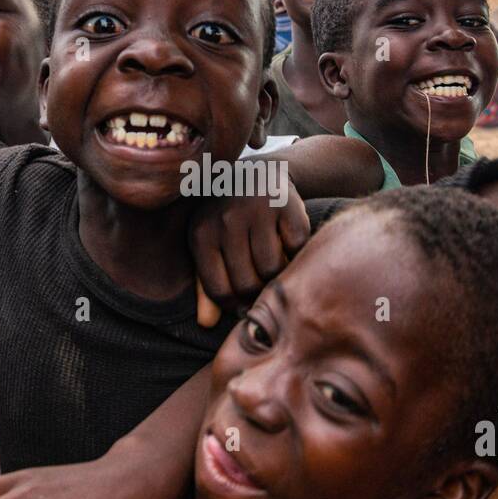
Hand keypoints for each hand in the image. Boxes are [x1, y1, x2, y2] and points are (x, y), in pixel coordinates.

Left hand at [188, 180, 309, 324]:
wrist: (259, 175)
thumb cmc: (230, 221)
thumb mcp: (210, 247)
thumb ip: (206, 286)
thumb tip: (206, 323)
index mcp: (201, 233)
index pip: (219, 291)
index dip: (234, 304)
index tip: (244, 300)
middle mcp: (225, 219)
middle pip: (247, 284)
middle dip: (258, 292)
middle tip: (263, 283)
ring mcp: (255, 209)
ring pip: (272, 269)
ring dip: (278, 273)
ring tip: (274, 262)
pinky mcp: (285, 203)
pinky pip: (296, 248)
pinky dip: (296, 252)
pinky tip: (287, 241)